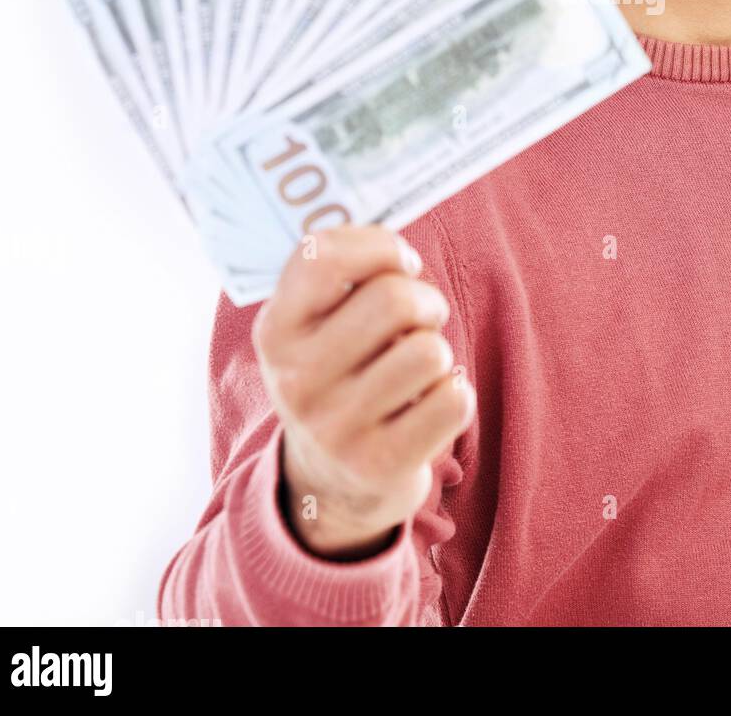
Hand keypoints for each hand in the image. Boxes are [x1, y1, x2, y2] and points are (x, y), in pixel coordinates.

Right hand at [252, 224, 476, 559]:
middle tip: (423, 319)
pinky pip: (453, 400)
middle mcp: (296, 380)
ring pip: (430, 351)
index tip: (400, 263)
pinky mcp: (379, 465)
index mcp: (276, 330)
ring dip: (437, 354)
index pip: (321, 255)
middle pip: (395, 299)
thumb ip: (343, 276)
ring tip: (416, 371)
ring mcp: (335, 428)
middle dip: (426, 301)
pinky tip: (428, 407)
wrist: (330, 484)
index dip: (379, 246)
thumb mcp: (315, 328)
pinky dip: (454, 394)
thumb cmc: (341, 375)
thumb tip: (400, 250)